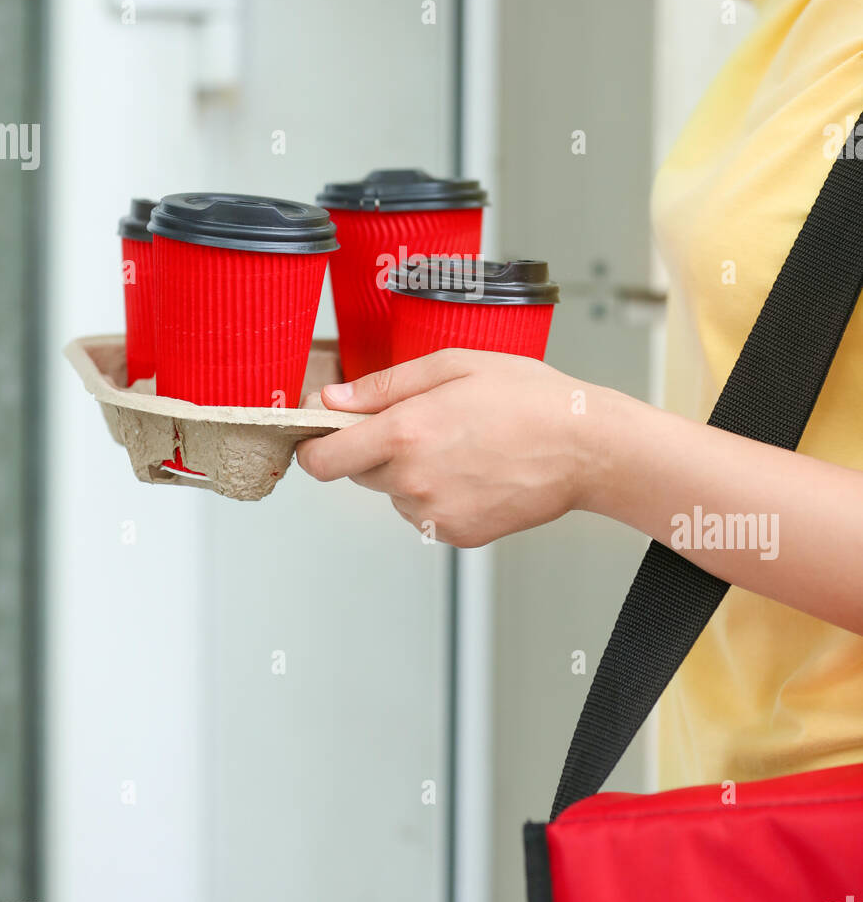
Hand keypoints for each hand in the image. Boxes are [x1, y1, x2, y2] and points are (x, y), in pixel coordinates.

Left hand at [296, 349, 611, 547]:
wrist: (587, 448)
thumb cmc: (529, 398)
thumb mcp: (453, 366)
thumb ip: (382, 385)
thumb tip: (331, 400)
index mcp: (404, 433)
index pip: (322, 460)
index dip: (314, 446)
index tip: (321, 434)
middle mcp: (412, 482)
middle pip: (357, 473)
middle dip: (375, 449)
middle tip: (425, 422)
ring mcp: (435, 515)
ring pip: (394, 494)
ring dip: (410, 473)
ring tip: (462, 444)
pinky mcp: (457, 535)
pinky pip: (425, 514)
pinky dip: (439, 494)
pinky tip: (475, 469)